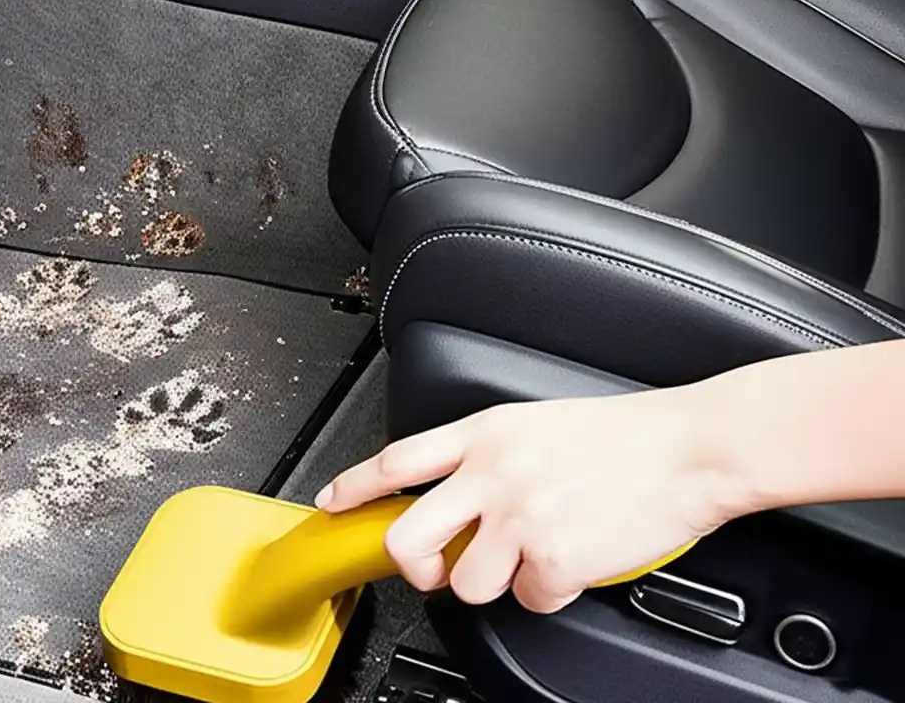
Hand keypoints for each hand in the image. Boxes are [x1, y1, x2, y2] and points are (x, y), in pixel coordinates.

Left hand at [315, 388, 749, 612]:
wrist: (692, 446)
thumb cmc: (627, 434)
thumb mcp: (538, 423)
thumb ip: (488, 455)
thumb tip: (458, 496)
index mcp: (486, 434)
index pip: (398, 460)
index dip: (355, 485)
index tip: (330, 501)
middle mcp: (492, 474)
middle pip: (408, 537)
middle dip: (413, 565)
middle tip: (435, 568)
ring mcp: (520, 518)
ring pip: (467, 583)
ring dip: (498, 582)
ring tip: (536, 555)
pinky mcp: (553, 558)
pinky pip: (529, 600)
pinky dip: (550, 592)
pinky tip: (575, 562)